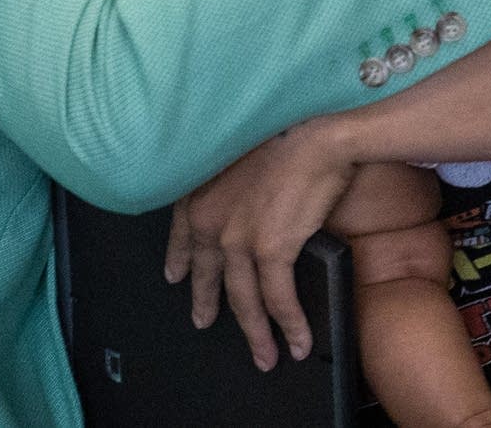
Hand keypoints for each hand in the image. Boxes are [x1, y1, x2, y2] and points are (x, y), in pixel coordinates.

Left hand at [162, 122, 355, 370]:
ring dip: (257, 333)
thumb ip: (230, 189)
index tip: (175, 277)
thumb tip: (244, 210)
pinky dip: (290, 325)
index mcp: (199, 194)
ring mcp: (237, 238)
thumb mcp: (238, 159)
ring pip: (243, 299)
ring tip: (265, 356)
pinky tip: (297, 342)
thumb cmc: (285, 137)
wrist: (315, 135)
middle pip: (209, 276)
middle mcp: (210, 220)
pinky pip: (278, 300)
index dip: (180, 260)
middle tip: (204, 323)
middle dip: (208, 305)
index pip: (181, 236)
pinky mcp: (269, 250)